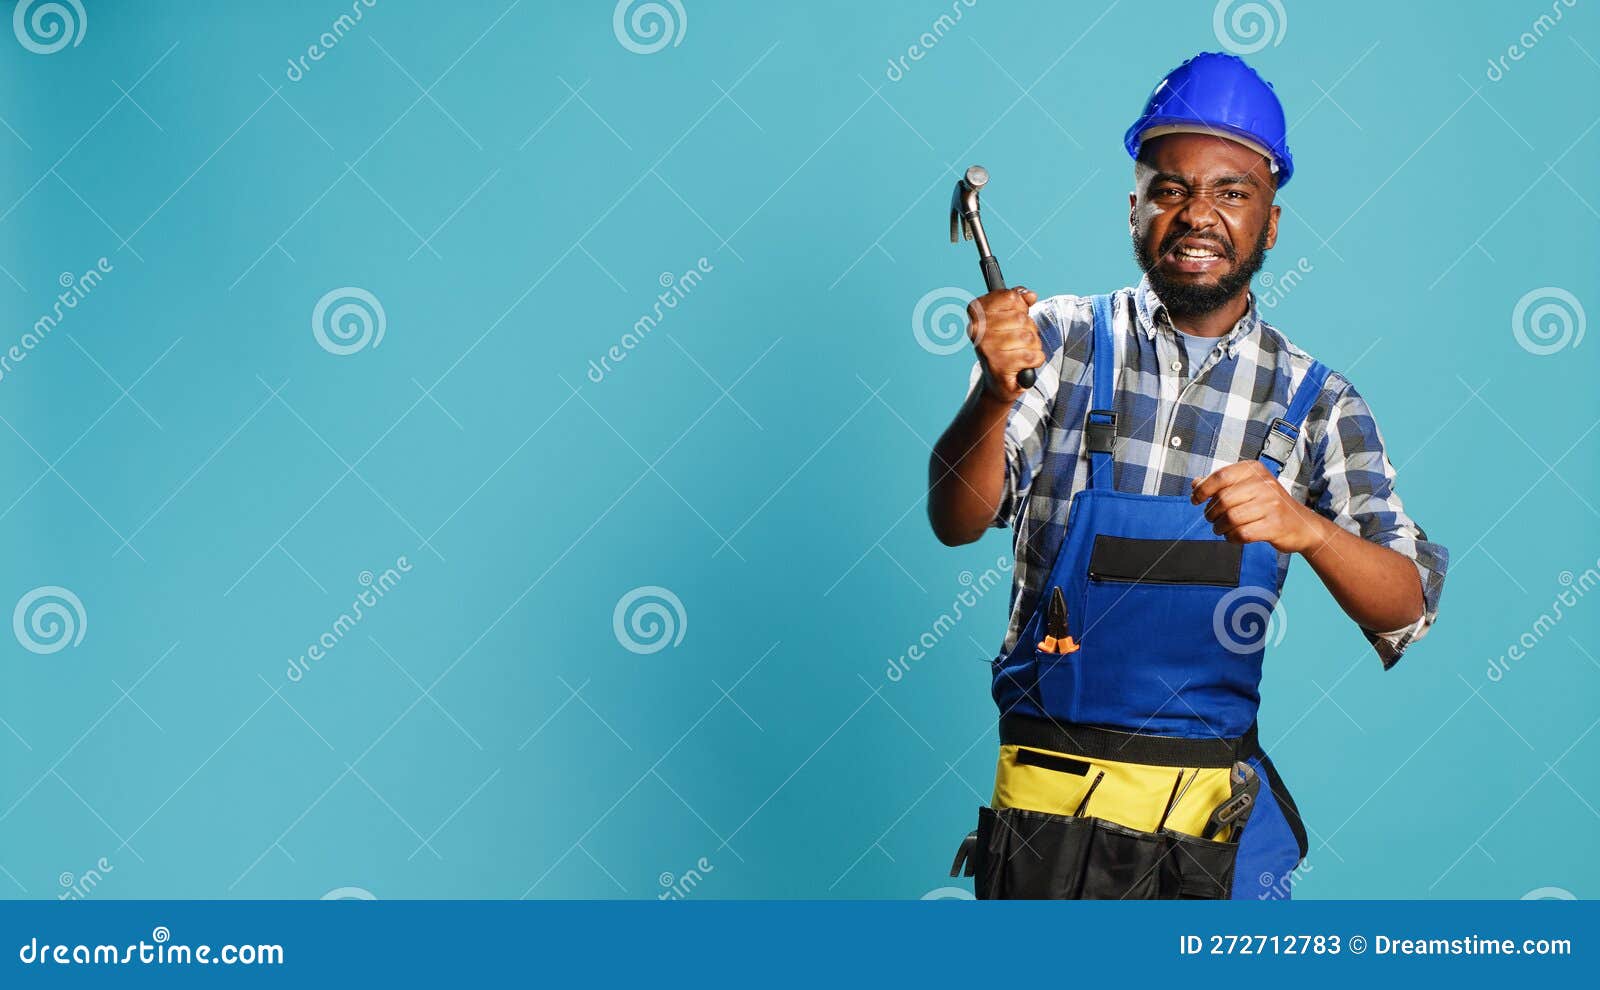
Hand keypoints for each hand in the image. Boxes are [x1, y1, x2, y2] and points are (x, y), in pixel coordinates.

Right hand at [968, 286, 1042, 401]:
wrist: (997, 382)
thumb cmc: (1005, 347)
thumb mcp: (1010, 318)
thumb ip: (1018, 301)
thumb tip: (1029, 295)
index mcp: (976, 313)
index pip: (1010, 297)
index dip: (1020, 307)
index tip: (1015, 318)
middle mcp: (977, 330)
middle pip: (1021, 318)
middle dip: (1029, 330)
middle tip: (1018, 341)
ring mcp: (987, 348)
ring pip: (1028, 337)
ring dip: (1033, 347)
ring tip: (1020, 353)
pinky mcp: (999, 367)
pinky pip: (1032, 356)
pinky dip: (1035, 360)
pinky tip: (1023, 364)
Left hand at [1190, 460, 1324, 553]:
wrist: (1302, 524)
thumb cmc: (1269, 504)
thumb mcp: (1247, 486)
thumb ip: (1221, 484)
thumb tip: (1195, 483)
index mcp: (1254, 470)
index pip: (1220, 476)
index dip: (1202, 490)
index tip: (1195, 500)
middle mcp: (1264, 484)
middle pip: (1223, 499)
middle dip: (1211, 512)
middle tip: (1212, 518)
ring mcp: (1271, 504)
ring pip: (1230, 518)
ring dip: (1220, 527)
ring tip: (1221, 528)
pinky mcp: (1274, 525)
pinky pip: (1241, 533)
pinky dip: (1232, 537)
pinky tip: (1233, 536)